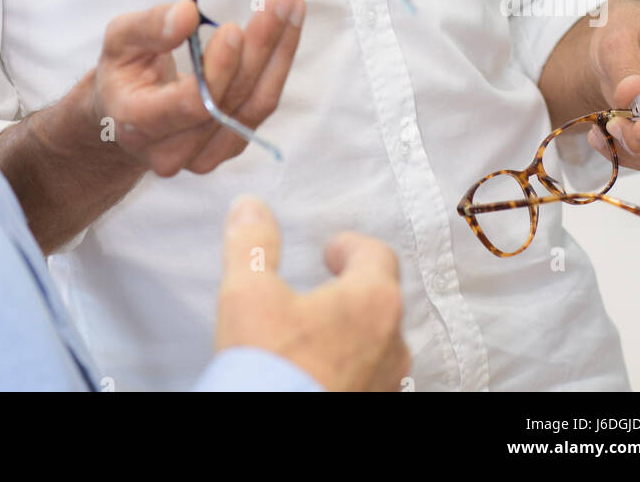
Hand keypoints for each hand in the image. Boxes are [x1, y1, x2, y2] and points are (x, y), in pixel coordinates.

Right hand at [92, 0, 305, 176]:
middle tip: (280, 1)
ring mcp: (203, 155)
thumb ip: (149, 27)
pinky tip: (286, 30)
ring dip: (278, 53)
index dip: (217, 70)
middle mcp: (171, 150)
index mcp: (137, 123)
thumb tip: (187, 13)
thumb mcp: (119, 40)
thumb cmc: (122, 72)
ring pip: (254, 106)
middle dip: (259, 47)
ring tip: (290, 6)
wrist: (123, 117)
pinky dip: (277, 66)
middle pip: (228, 102)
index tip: (233, 28)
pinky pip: (260, 107)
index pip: (189, 105)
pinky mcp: (228, 147)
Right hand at [215, 195, 409, 392]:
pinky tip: (320, 372)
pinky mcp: (375, 408)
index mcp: (372, 300)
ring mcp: (387, 383)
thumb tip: (250, 207)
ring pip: (380, 344)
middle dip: (354, 288)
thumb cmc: (267, 365)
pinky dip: (351, 368)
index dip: (351, 247)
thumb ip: (252, 243)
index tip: (329, 252)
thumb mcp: (247, 293)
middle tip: (324, 287)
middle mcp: (392, 342)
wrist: (269, 432)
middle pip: (382, 299)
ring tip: (319, 333)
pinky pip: (371, 379)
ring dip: (355, 331)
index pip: (377, 254)